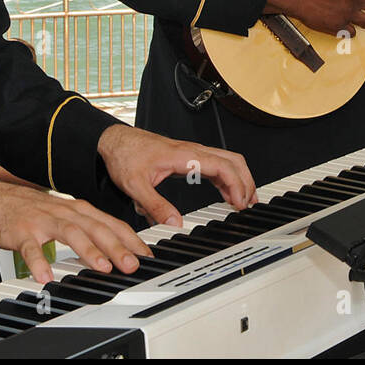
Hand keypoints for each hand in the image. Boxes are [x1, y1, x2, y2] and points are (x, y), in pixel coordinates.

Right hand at [0, 181, 151, 284]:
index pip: (111, 223)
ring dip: (88, 250)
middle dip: (116, 246)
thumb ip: (88, 229)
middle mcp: (64, 212)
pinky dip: (39, 261)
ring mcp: (43, 221)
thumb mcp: (64, 215)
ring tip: (101, 267)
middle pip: (95, 228)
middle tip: (132, 264)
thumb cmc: (30, 211)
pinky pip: (31, 248)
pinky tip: (46, 276)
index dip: (131, 239)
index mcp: (78, 210)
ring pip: (70, 233)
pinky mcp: (22, 231)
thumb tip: (116, 248)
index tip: (147, 257)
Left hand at [96, 124, 256, 226]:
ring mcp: (191, 153)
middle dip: (246, 181)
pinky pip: (216, 164)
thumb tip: (175, 224)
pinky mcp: (188, 157)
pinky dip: (227, 178)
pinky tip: (227, 193)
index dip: (236, 184)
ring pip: (227, 160)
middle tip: (250, 204)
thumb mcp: (135, 185)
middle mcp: (192, 151)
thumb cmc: (124, 156)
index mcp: (183, 156)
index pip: (222, 166)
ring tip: (245, 201)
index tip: (240, 203)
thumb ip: (155, 206)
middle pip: (232, 160)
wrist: (115, 141)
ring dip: (240, 179)